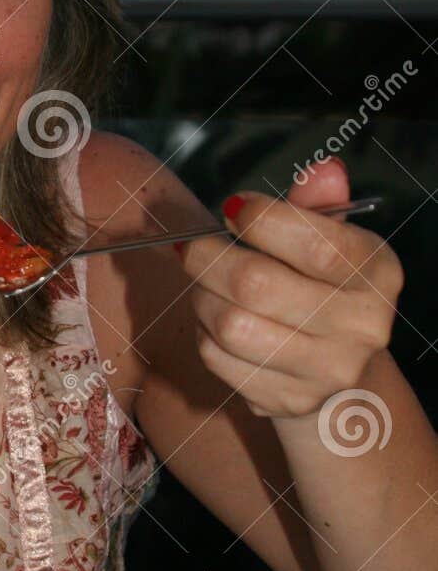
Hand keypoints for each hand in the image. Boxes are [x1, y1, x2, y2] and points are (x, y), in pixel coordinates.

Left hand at [174, 157, 403, 420]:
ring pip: (230, 325)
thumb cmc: (322, 283)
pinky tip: (214, 319)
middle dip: (208, 256)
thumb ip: (319, 204)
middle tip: (194, 246)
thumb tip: (321, 170)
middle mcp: (362, 326)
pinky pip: (218, 359)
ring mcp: (326, 370)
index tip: (230, 209)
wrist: (334, 365)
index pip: (313, 243)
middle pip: (256, 285)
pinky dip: (203, 332)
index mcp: (376, 274)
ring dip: (201, 296)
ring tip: (204, 282)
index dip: (259, 219)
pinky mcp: (287, 400)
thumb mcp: (332, 237)